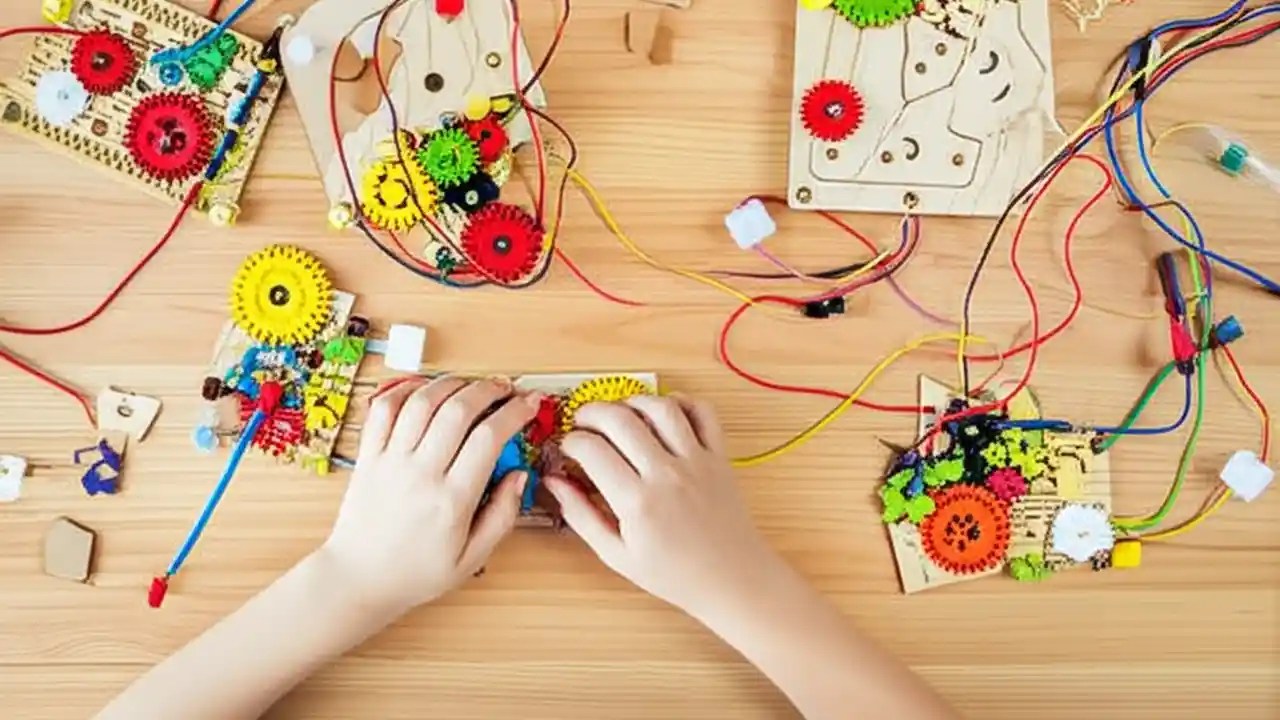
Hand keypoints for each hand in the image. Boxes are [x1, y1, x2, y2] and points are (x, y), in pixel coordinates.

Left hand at [320, 376, 539, 616]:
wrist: (358, 579)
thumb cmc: (414, 573)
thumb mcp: (472, 558)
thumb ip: (502, 516)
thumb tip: (519, 476)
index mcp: (451, 500)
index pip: (488, 438)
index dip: (515, 412)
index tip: (529, 404)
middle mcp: (420, 474)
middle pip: (458, 410)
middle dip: (489, 389)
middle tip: (505, 388)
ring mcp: (391, 462)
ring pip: (422, 402)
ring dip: (452, 384)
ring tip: (470, 385)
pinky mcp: (369, 457)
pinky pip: (383, 410)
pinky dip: (405, 390)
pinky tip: (425, 390)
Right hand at [546, 395, 778, 615]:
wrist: (731, 579)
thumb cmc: (675, 574)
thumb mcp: (617, 555)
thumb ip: (581, 516)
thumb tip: (553, 483)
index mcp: (637, 503)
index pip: (591, 450)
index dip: (570, 441)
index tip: (567, 447)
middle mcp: (666, 475)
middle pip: (620, 419)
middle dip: (591, 412)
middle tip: (583, 422)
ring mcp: (695, 462)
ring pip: (660, 407)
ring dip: (633, 400)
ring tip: (619, 412)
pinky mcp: (718, 457)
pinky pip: (703, 412)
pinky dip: (682, 401)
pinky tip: (664, 410)